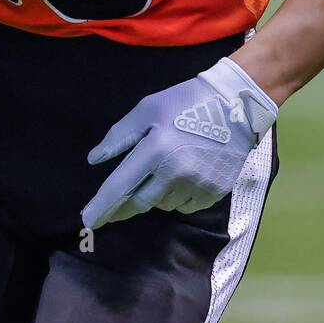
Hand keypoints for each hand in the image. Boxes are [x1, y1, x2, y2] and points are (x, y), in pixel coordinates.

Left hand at [81, 57, 277, 228]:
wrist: (235, 105)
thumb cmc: (185, 101)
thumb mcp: (148, 109)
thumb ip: (119, 136)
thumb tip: (94, 160)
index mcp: (155, 150)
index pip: (121, 187)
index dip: (102, 206)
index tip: (88, 221)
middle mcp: (175, 173)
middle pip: (141, 201)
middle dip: (124, 206)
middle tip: (113, 209)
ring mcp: (196, 185)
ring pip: (163, 204)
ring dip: (154, 195)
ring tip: (160, 172)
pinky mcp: (214, 192)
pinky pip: (185, 205)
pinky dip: (176, 196)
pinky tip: (181, 177)